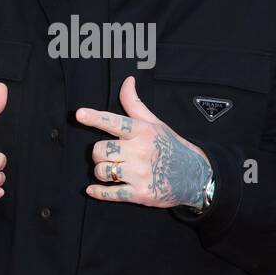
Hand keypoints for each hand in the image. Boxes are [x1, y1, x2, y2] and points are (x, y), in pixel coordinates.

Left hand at [76, 75, 211, 207]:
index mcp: (142, 132)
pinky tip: (93, 189)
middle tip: (108, 154)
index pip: (115, 122)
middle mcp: (140, 151)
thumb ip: (135, 104)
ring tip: (111, 170)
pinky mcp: (140, 194)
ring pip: (102, 171)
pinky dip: (98, 192)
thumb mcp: (155, 123)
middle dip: (98, 153)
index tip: (79, 114)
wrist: (196, 176)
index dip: (95, 118)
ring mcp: (140, 174)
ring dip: (101, 172)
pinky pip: (110, 194)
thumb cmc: (171, 146)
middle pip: (101, 150)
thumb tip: (127, 81)